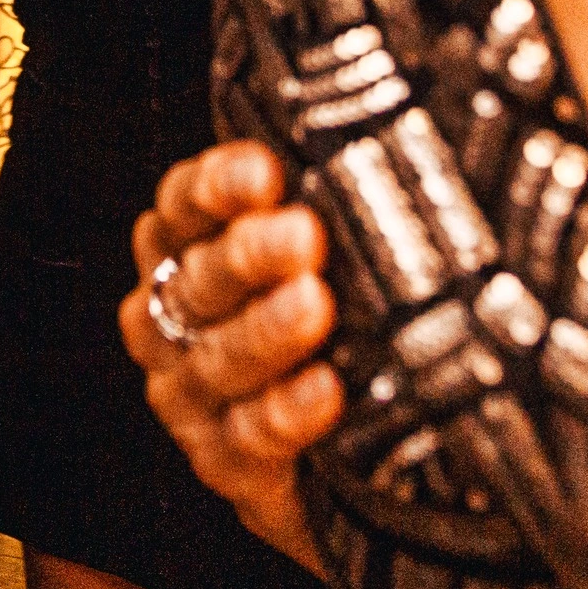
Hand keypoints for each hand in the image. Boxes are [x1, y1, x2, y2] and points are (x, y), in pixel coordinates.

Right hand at [118, 141, 342, 574]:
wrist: (355, 462)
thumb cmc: (348, 327)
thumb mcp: (339, 256)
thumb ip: (342, 200)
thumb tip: (413, 123)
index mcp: (188, 250)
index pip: (183, 205)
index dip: (216, 186)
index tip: (268, 171)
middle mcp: (174, 317)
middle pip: (200, 276)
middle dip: (249, 255)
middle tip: (304, 235)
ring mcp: (190, 394)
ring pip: (215, 358)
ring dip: (264, 331)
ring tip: (315, 307)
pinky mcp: (222, 465)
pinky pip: (244, 439)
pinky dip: (283, 414)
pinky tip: (326, 393)